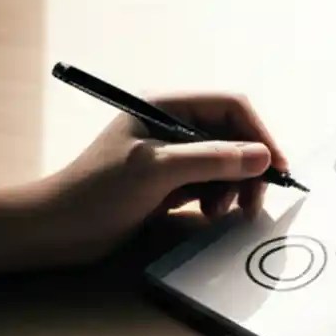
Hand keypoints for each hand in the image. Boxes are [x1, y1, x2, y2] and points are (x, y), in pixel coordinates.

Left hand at [34, 92, 289, 263]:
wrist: (58, 229)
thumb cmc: (98, 191)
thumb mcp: (157, 171)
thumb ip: (212, 160)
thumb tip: (263, 157)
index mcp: (166, 106)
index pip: (231, 107)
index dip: (259, 135)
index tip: (277, 169)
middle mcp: (172, 124)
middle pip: (233, 137)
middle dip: (247, 169)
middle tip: (251, 202)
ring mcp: (172, 154)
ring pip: (226, 164)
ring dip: (233, 188)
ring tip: (220, 212)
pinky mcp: (170, 181)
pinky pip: (211, 183)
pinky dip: (218, 198)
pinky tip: (208, 214)